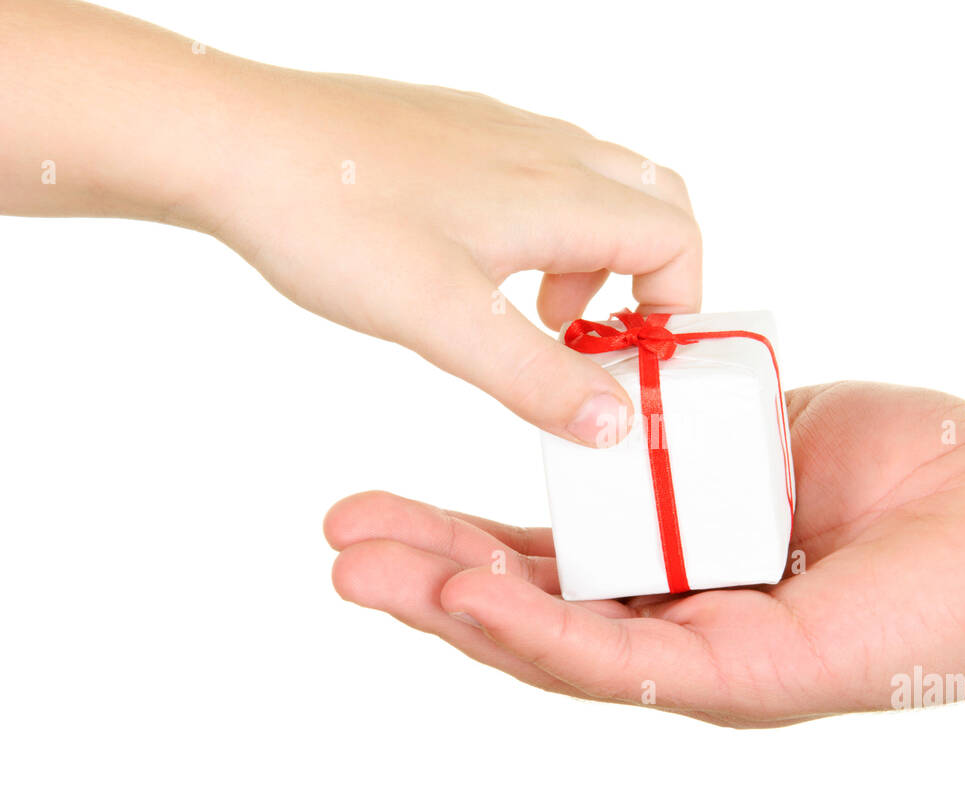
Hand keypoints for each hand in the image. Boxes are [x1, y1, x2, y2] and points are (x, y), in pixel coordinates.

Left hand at [2, 1, 700, 445]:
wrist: (232, 140)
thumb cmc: (334, 219)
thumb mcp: (443, 323)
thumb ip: (536, 378)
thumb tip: (614, 423)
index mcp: (558, 192)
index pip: (678, 237)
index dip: (677, 304)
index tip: (635, 361)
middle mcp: (544, 148)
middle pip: (654, 202)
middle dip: (648, 278)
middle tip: (593, 340)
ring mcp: (501, 132)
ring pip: (597, 187)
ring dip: (592, 258)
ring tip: (531, 318)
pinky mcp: (459, 132)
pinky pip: (540, 174)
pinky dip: (544, 231)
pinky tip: (477, 272)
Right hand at [323, 381, 964, 725]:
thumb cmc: (909, 470)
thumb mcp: (762, 429)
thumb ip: (682, 429)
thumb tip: (607, 396)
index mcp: (684, 567)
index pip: (553, 563)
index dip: (464, 535)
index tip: (386, 500)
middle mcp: (687, 622)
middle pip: (537, 611)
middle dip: (430, 581)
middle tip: (337, 548)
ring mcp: (715, 660)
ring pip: (562, 649)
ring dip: (457, 614)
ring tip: (365, 576)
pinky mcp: (755, 676)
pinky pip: (630, 660)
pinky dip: (542, 631)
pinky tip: (467, 601)